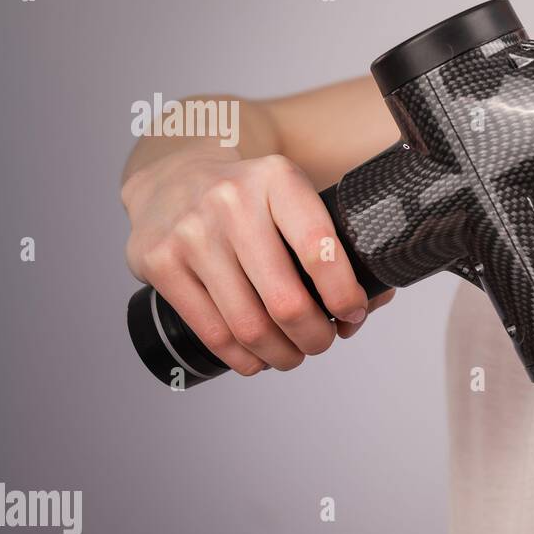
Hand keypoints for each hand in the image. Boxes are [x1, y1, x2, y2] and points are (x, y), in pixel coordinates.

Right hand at [121, 148, 391, 375]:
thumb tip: (374, 301)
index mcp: (277, 179)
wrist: (173, 174)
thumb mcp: (292, 196)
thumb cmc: (249, 197)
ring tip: (292, 355)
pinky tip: (257, 357)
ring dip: (281, 355)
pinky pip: (212, 332)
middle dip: (315, 337)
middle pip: (286, 301)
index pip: (320, 250)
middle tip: (322, 341)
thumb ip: (337, 242)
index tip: (352, 313)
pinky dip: (243, 358)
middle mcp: (231, 202)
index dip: (344, 296)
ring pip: (248, 325)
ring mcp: (190, 233)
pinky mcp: (160, 262)